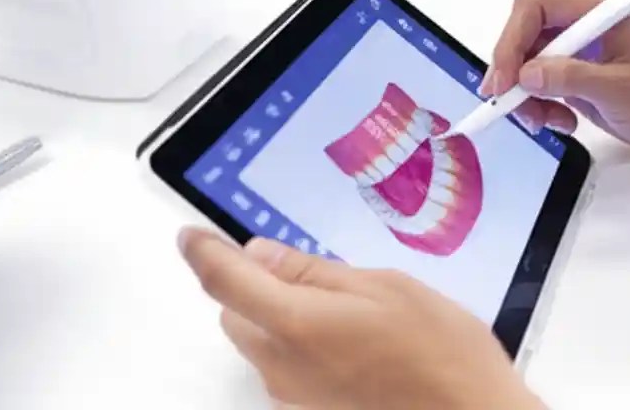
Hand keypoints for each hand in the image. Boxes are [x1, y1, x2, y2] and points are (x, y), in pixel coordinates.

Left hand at [178, 229, 543, 409]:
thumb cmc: (439, 349)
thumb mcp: (383, 287)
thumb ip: (313, 271)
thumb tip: (258, 254)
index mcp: (296, 324)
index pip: (225, 281)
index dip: (202, 253)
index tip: (190, 235)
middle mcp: (281, 366)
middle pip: (236, 315)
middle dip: (252, 286)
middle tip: (305, 269)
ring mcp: (294, 396)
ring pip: (259, 343)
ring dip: (277, 318)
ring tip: (343, 307)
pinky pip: (284, 369)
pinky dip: (298, 346)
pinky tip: (350, 341)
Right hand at [485, 0, 629, 150]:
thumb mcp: (620, 90)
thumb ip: (573, 78)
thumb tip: (527, 74)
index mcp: (596, 8)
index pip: (534, 7)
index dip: (511, 41)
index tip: (504, 82)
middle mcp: (580, 20)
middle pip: (522, 34)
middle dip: (513, 73)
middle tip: (513, 108)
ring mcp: (574, 46)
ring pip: (524, 62)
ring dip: (526, 96)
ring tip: (550, 122)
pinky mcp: (570, 69)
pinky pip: (535, 83)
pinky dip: (538, 105)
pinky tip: (563, 121)